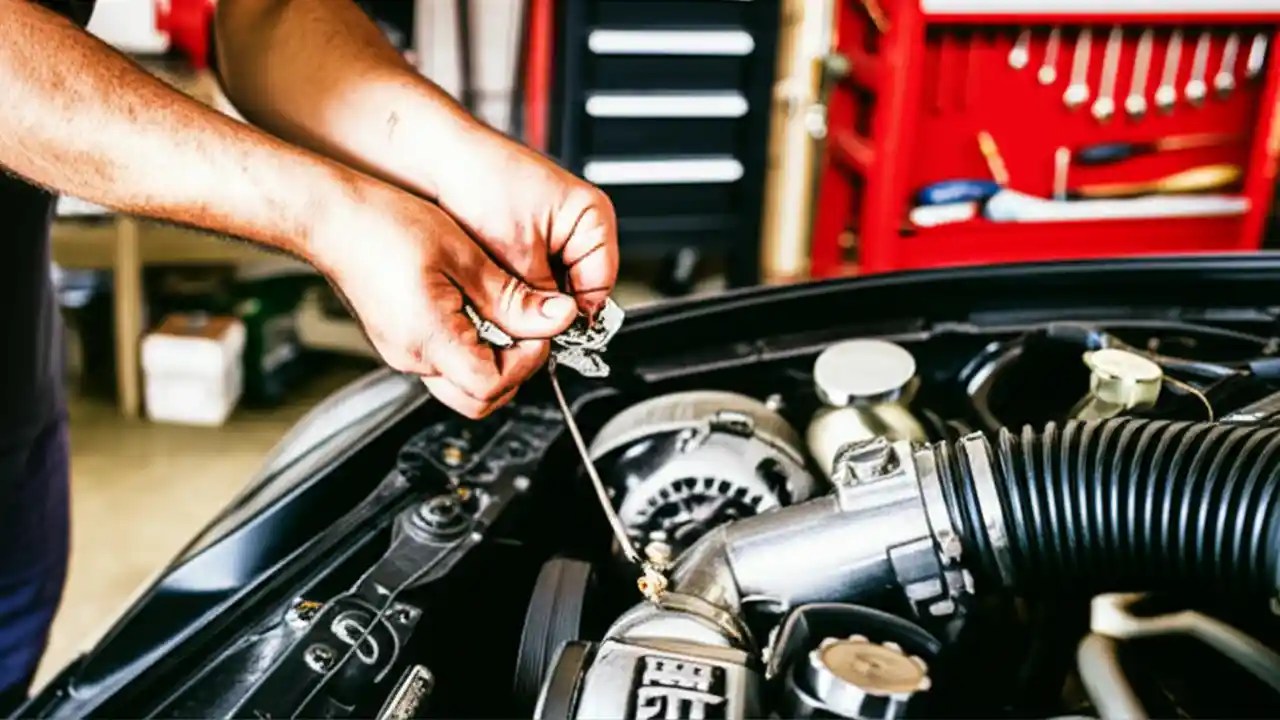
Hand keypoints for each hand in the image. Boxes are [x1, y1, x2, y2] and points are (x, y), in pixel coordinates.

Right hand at [314, 184, 578, 418]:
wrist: (332, 218)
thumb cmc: (383, 227)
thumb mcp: (463, 256)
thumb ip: (513, 297)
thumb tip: (557, 317)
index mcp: (429, 339)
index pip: (493, 385)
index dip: (527, 359)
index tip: (540, 326)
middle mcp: (413, 357)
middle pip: (479, 398)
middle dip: (514, 369)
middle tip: (526, 328)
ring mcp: (404, 353)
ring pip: (463, 384)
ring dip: (493, 359)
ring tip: (501, 314)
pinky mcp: (401, 342)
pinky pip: (445, 362)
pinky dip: (471, 347)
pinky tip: (475, 309)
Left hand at [431, 124, 618, 315]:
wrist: (440, 159)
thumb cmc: (481, 180)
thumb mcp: (518, 252)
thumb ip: (542, 297)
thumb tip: (552, 329)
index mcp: (593, 218)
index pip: (599, 288)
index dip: (573, 315)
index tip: (547, 332)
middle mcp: (579, 225)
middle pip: (576, 290)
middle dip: (546, 307)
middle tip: (519, 317)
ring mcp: (553, 233)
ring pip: (551, 288)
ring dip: (528, 298)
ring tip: (503, 295)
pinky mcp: (529, 240)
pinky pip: (532, 277)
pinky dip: (515, 286)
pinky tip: (497, 286)